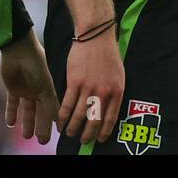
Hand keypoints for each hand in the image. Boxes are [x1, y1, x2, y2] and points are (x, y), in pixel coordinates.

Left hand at [0, 30, 58, 143]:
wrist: (19, 52)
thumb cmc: (36, 66)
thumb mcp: (45, 88)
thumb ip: (49, 105)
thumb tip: (56, 121)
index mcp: (49, 90)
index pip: (53, 109)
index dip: (54, 121)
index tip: (57, 132)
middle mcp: (38, 92)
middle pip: (40, 112)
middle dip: (41, 126)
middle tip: (41, 140)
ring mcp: (26, 90)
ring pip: (27, 110)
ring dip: (27, 122)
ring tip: (26, 135)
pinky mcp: (13, 89)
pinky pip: (12, 103)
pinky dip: (11, 113)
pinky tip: (10, 123)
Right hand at [57, 26, 123, 143]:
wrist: (96, 36)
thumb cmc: (108, 54)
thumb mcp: (119, 74)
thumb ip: (113, 92)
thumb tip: (107, 109)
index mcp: (117, 91)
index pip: (111, 118)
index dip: (104, 132)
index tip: (99, 140)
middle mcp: (104, 92)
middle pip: (94, 121)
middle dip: (87, 134)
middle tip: (83, 141)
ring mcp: (88, 88)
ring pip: (78, 116)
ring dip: (72, 128)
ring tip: (69, 134)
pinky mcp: (74, 83)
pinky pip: (66, 105)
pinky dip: (62, 117)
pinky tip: (59, 123)